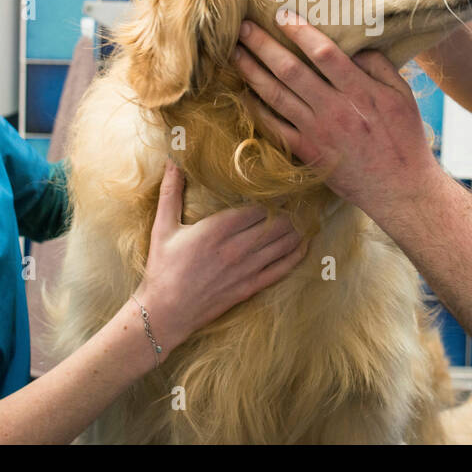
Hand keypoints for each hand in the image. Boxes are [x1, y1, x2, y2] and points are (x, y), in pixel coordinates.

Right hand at [132, 159, 306, 354]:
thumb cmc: (162, 267)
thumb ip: (170, 192)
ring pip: (283, 244)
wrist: (165, 312)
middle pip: (277, 223)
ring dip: (299, 228)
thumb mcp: (163, 227)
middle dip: (294, 208)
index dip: (277, 195)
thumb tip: (172, 160)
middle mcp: (237, 249)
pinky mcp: (250, 287)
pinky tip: (305, 243)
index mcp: (217, 230)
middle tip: (305, 195)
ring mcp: (246, 270)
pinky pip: (281, 269)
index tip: (287, 183)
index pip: (259, 207)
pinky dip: (296, 255)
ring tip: (309, 213)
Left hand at [232, 14, 442, 214]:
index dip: (300, 31)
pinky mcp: (307, 152)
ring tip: (233, 53)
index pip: (324, 53)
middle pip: (290, 71)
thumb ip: (379, 66)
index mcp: (360, 91)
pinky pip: (274, 127)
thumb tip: (355, 45)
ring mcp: (317, 132)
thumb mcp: (402, 95)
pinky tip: (242, 93)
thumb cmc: (403, 138)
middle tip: (241, 26)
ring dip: (251, 72)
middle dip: (262, 45)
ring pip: (276, 96)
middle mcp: (334, 109)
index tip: (282, 14)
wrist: (399, 187)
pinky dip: (256, 109)